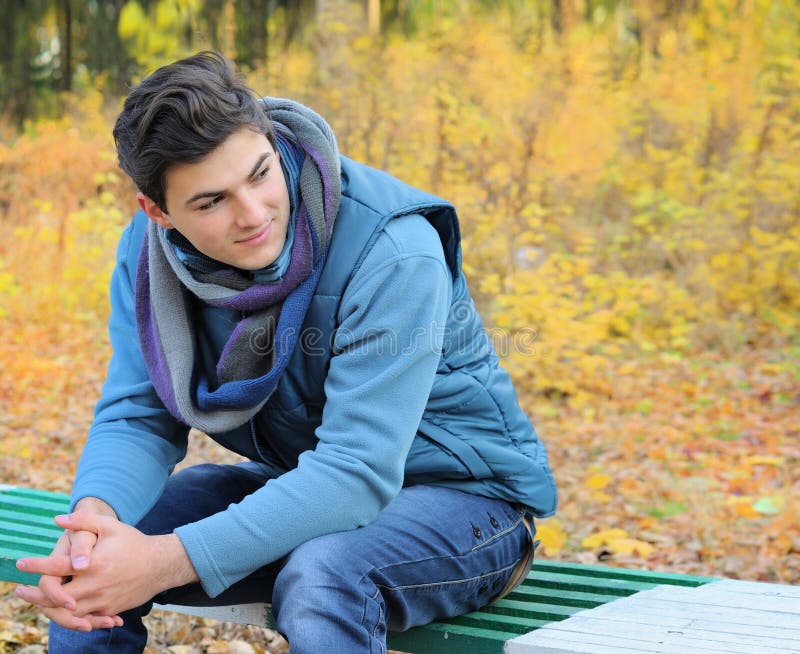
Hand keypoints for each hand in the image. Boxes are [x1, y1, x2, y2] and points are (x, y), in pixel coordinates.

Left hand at [16, 512, 197, 630]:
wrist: (160, 565)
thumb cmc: (133, 543)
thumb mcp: (110, 526)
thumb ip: (83, 521)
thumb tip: (58, 520)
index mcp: (93, 563)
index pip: (57, 567)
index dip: (36, 565)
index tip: (21, 564)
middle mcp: (95, 585)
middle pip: (55, 597)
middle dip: (35, 595)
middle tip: (21, 591)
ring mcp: (102, 601)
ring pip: (66, 612)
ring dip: (49, 608)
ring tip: (36, 601)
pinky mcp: (108, 611)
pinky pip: (84, 620)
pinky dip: (70, 617)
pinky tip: (61, 609)